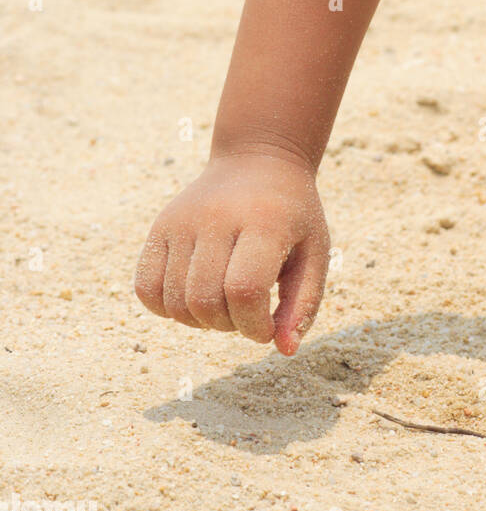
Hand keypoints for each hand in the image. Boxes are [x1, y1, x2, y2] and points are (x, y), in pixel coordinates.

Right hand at [134, 149, 329, 355]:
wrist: (259, 159)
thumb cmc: (293, 216)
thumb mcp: (314, 253)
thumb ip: (304, 304)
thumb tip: (284, 350)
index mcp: (263, 221)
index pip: (243, 290)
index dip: (254, 325)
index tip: (267, 328)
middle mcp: (217, 217)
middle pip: (204, 300)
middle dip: (228, 326)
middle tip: (246, 314)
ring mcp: (182, 220)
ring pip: (175, 302)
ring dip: (200, 321)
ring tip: (224, 303)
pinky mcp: (160, 227)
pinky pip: (146, 289)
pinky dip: (166, 308)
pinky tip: (194, 297)